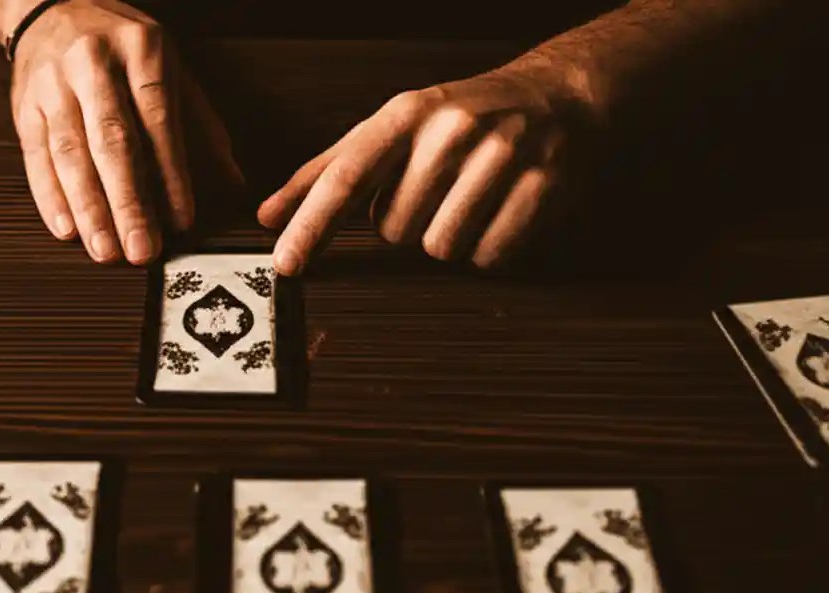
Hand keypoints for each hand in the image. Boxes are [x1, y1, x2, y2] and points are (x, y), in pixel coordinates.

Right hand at [9, 0, 240, 264]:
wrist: (48, 6)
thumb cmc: (118, 43)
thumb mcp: (170, 66)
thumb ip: (201, 124)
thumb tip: (233, 181)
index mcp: (139, 49)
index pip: (158, 120)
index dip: (170, 174)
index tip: (181, 219)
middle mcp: (93, 64)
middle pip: (111, 141)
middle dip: (128, 202)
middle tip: (142, 248)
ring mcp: (53, 85)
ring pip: (70, 154)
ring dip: (89, 209)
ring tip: (106, 250)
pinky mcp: (24, 107)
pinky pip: (36, 157)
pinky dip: (49, 197)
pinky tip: (66, 228)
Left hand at [259, 62, 598, 273]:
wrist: (559, 95)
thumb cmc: (461, 118)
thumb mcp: (392, 128)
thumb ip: (326, 172)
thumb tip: (268, 214)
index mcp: (407, 114)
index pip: (347, 176)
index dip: (312, 224)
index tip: (285, 262)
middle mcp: (451, 130)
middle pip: (395, 229)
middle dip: (409, 224)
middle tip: (437, 191)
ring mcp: (501, 156)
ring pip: (441, 248)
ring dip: (449, 238)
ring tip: (468, 200)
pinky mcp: (543, 187)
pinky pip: (489, 256)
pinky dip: (489, 248)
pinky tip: (499, 212)